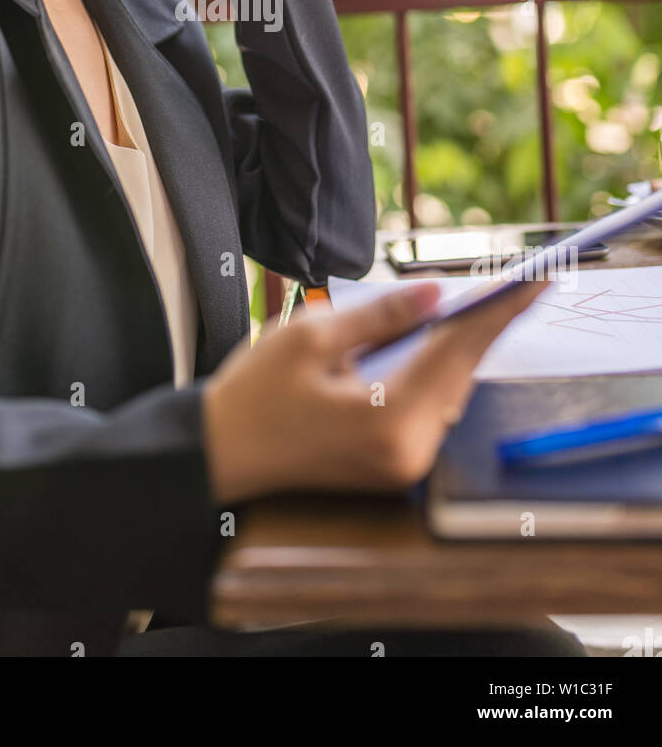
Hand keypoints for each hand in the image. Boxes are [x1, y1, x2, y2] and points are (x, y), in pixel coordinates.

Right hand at [201, 273, 550, 503]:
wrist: (215, 456)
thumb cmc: (253, 397)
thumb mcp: (313, 337)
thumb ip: (381, 316)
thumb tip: (434, 292)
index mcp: (391, 420)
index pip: (459, 353)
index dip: (498, 312)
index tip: (534, 282)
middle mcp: (409, 452)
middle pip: (460, 376)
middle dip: (480, 328)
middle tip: (509, 285)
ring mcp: (401, 467)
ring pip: (447, 394)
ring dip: (457, 351)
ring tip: (476, 308)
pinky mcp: (390, 467)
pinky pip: (428, 411)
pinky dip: (435, 375)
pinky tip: (436, 344)